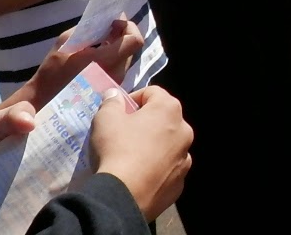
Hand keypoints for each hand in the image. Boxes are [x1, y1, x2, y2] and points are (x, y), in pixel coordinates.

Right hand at [28, 19, 144, 106]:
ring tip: (99, 41)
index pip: (135, 40)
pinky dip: (113, 56)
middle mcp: (115, 74)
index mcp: (105, 61)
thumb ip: (90, 28)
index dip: (128, 27)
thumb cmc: (53, 70)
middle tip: (106, 29)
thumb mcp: (67, 41)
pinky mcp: (111, 89)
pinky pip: (120, 66)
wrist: (44, 100)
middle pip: (131, 47)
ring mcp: (115, 83)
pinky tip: (97, 55)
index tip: (113, 23)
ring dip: (117, 45)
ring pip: (126, 56)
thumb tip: (107, 19)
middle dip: (122, 34)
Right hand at [91, 86, 192, 221]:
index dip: (133, 99)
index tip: (119, 112)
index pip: (152, 92)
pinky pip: (168, 169)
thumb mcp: (106, 118)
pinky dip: (157, 169)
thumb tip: (115, 95)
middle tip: (123, 134)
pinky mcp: (180, 182)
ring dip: (154, 146)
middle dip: (145, 123)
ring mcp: (185, 158)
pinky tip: (140, 176)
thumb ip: (112, 102)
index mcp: (169, 109)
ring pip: (168, 145)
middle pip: (163, 119)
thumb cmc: (116, 149)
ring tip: (132, 157)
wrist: (123, 196)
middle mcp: (184, 130)